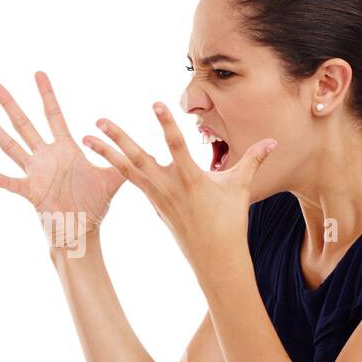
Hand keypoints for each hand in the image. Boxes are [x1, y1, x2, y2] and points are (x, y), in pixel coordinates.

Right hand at [0, 72, 125, 250]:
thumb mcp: (112, 179)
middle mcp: (45, 157)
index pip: (53, 115)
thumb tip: (139, 145)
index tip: (38, 73)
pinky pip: (16, 184)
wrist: (82, 230)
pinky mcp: (33, 193)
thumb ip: (122, 160)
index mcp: (64, 149)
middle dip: (9, 104)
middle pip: (24, 124)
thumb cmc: (94, 206)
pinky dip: (4, 180)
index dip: (46, 94)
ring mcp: (35, 173)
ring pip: (11, 147)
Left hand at [83, 101, 276, 272]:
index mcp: (191, 179)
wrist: (215, 257)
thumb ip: (253, 159)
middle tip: (99, 120)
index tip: (154, 104)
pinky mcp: (154, 205)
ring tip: (87, 139)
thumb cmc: (230, 221)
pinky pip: (133, 183)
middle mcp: (169, 187)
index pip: (176, 145)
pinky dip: (119, 171)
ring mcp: (158, 197)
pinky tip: (107, 159)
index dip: (166, 123)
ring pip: (127, 170)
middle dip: (118, 138)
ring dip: (106, 154)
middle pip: (138, 157)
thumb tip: (274, 141)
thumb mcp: (241, 188)